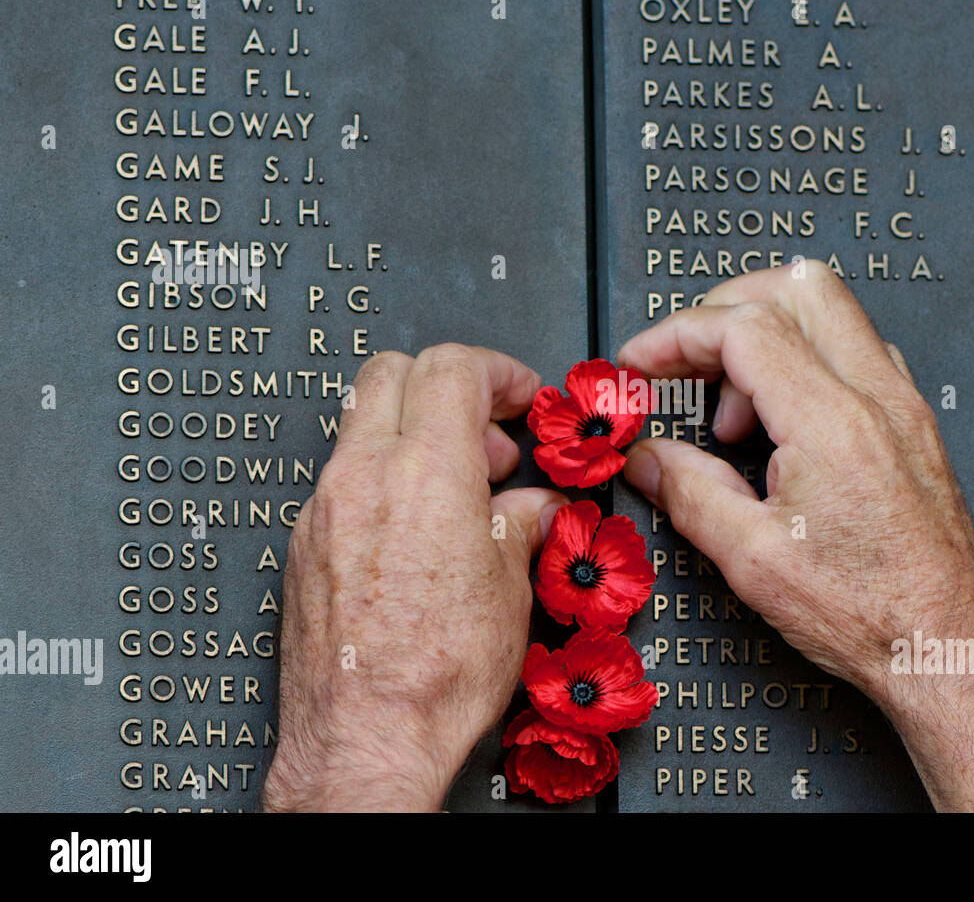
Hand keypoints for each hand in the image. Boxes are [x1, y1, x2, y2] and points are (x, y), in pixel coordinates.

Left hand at [262, 345, 565, 811]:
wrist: (366, 739)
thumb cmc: (435, 677)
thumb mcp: (511, 590)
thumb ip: (523, 525)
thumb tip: (535, 509)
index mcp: (424, 473)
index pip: (453, 367)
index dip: (500, 372)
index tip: (521, 398)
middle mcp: (362, 477)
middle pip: (393, 371)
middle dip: (449, 384)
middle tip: (490, 432)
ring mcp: (323, 509)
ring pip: (360, 422)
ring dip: (413, 432)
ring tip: (459, 487)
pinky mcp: (304, 545)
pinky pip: (342, 479)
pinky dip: (383, 478)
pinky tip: (417, 529)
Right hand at [617, 263, 973, 811]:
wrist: (950, 650)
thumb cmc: (871, 614)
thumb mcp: (753, 559)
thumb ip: (688, 492)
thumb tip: (647, 459)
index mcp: (833, 422)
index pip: (743, 327)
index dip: (676, 334)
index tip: (640, 363)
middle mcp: (877, 397)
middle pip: (795, 288)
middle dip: (723, 308)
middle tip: (684, 361)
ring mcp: (903, 407)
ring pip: (831, 313)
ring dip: (767, 338)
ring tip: (732, 420)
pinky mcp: (914, 427)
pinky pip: (855, 354)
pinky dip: (805, 364)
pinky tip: (781, 428)